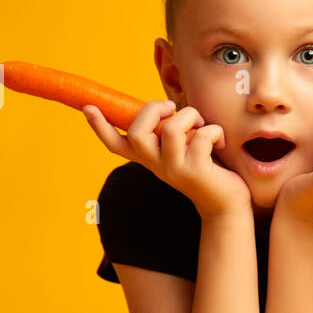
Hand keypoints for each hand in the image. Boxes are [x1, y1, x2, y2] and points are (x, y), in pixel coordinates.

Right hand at [84, 99, 251, 218]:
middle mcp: (156, 165)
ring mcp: (175, 169)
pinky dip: (214, 131)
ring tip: (201, 126)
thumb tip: (166, 107)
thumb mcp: (180, 149)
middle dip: (154, 108)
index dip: (99, 127)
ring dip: (191, 116)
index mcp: (148, 158)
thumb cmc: (205, 168)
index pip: (115, 144)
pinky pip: (202, 136)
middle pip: (137, 132)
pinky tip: (219, 142)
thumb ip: (168, 132)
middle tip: (172, 108)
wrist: (226, 205)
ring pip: (172, 129)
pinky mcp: (197, 171)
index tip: (87, 107)